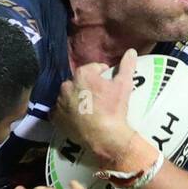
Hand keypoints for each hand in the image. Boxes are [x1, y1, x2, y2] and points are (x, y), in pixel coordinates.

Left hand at [54, 47, 138, 167]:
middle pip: (79, 82)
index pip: (93, 69)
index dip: (102, 76)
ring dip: (76, 99)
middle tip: (99, 99)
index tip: (108, 86)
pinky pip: (59, 111)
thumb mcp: (124, 85)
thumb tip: (131, 51)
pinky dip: (66, 112)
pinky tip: (76, 118)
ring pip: (68, 95)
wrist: (105, 137)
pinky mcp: (56, 117)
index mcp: (82, 74)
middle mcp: (67, 85)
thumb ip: (127, 66)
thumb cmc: (114, 109)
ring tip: (88, 109)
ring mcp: (60, 102)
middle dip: (87, 87)